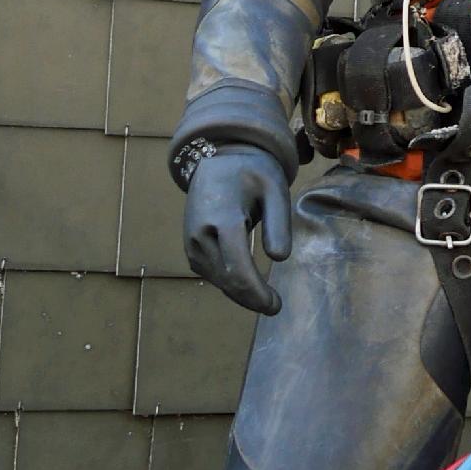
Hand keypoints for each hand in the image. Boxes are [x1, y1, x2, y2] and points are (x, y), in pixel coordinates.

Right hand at [183, 148, 294, 314]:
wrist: (217, 162)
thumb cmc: (251, 173)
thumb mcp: (274, 189)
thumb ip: (278, 223)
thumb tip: (279, 258)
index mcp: (222, 217)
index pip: (237, 267)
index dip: (256, 292)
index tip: (276, 305)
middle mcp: (200, 234)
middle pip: (227, 279)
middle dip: (251, 298)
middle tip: (274, 307)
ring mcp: (191, 243)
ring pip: (218, 280)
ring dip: (240, 294)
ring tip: (265, 298)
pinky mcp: (191, 249)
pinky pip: (212, 274)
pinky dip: (229, 284)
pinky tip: (247, 287)